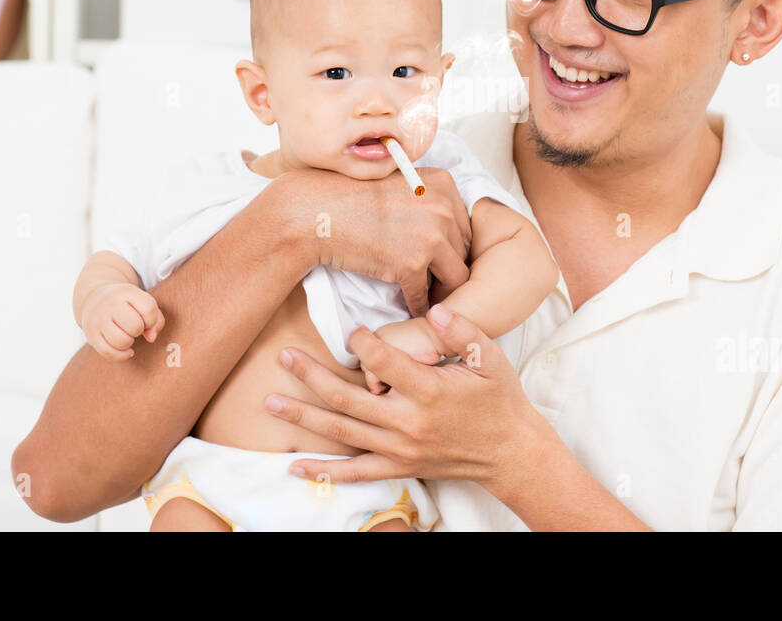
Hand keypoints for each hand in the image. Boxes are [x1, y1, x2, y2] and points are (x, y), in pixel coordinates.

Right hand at [79, 282, 164, 359]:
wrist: (94, 299)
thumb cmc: (127, 305)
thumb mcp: (142, 303)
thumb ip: (156, 320)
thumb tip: (151, 338)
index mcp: (127, 291)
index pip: (148, 309)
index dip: (152, 319)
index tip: (145, 320)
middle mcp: (110, 304)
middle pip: (135, 326)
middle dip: (139, 330)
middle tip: (134, 327)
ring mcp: (98, 320)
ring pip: (122, 341)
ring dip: (129, 343)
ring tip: (127, 336)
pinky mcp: (90, 335)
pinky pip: (108, 352)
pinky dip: (121, 355)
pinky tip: (126, 350)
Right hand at [263, 165, 472, 316]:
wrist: (318, 211)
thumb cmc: (353, 198)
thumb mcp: (403, 183)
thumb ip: (432, 200)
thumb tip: (455, 229)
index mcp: (444, 184)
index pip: (466, 225)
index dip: (454, 246)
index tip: (443, 260)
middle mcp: (444, 207)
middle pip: (464, 251)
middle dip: (450, 270)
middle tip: (440, 285)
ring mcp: (431, 236)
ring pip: (454, 278)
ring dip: (441, 292)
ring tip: (432, 300)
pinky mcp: (412, 265)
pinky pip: (423, 296)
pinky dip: (417, 306)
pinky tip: (410, 308)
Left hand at [264, 304, 551, 487]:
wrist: (510, 452)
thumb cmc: (499, 399)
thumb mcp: (490, 358)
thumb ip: (461, 330)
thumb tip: (433, 310)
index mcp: (430, 390)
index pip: (382, 362)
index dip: (361, 342)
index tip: (352, 330)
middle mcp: (408, 422)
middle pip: (347, 398)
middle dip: (311, 376)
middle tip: (283, 356)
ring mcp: (400, 449)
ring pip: (342, 432)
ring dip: (303, 417)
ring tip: (270, 402)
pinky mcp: (399, 467)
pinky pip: (356, 472)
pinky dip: (324, 471)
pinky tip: (295, 466)